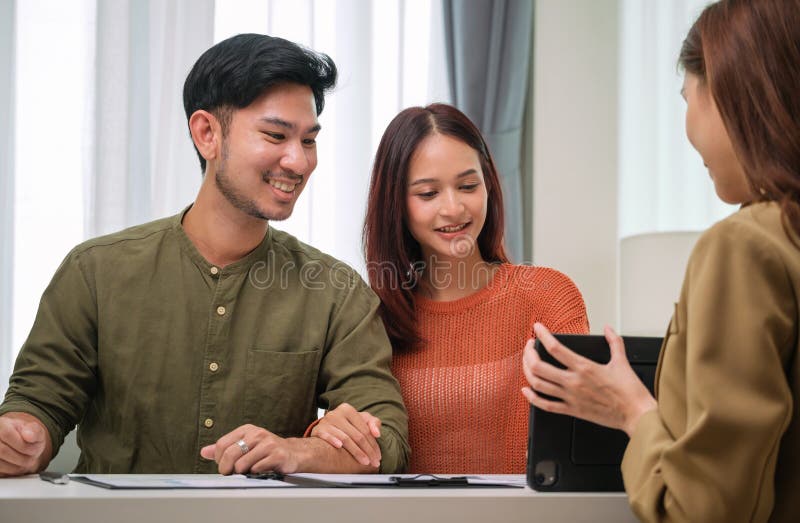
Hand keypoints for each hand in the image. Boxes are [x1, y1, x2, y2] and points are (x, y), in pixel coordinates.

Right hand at [0, 412, 50, 475]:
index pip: (6, 434)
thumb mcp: (36, 431)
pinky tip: (18, 465)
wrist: (23, 447)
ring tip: (25, 460)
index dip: (22, 445)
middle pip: (2, 450)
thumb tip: (29, 435)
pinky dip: (11, 471)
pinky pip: (0, 471)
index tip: (33, 450)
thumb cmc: (28, 438)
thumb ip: (35, 431)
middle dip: (22, 457)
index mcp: (1, 424)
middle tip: (31, 457)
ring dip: (17, 466)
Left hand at [200, 424, 303, 474]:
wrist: (292, 454)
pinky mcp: (277, 455)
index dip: (219, 460)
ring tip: (250, 471)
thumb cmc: (266, 451)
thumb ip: (225, 449)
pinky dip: (256, 474)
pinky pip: (256, 470)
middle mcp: (257, 434)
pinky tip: (261, 470)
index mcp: (247, 430)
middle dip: (227, 469)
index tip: (225, 467)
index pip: (222, 444)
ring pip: (242, 465)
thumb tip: (204, 452)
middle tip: (232, 473)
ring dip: (243, 473)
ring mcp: (268, 444)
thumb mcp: (245, 445)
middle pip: (230, 455)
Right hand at [311, 403, 380, 467]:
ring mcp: (326, 421)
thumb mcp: (361, 420)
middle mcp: (336, 414)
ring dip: (356, 452)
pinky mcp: (317, 430)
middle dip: (367, 451)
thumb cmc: (347, 424)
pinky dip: (333, 440)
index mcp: (348, 409)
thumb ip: (373, 423)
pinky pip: (326, 436)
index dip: (373, 444)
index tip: (378, 457)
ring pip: (345, 438)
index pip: (365, 430)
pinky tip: (339, 446)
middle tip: (373, 462)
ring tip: (364, 461)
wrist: (325, 427)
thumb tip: (377, 434)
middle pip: (357, 435)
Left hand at [521, 323, 657, 435]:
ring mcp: (570, 397)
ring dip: (527, 372)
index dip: (542, 335)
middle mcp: (573, 382)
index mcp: (584, 367)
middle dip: (528, 354)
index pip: (555, 348)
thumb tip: (608, 329)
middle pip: (539, 366)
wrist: (636, 415)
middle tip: (529, 347)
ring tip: (527, 364)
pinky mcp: (572, 411)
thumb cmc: (630, 391)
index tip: (537, 329)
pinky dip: (532, 398)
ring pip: (538, 385)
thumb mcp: (621, 361)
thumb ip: (614, 342)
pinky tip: (527, 391)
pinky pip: (546, 405)